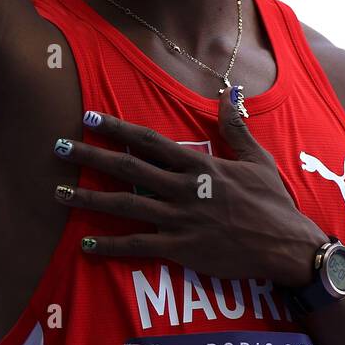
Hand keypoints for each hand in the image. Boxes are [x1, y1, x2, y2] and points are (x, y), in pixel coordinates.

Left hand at [53, 89, 328, 285]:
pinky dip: (110, 246)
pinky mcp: (181, 248)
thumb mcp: (258, 160)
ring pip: (125, 205)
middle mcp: (184, 188)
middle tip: (58, 147)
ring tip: (57, 193)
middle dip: (90, 157)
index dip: (117, 128)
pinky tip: (85, 245)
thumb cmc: (273, 203)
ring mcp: (180, 219)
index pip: (149, 141)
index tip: (90, 118)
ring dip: (89, 199)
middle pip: (128, 168)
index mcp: (199, 165)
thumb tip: (229, 96)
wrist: (286, 246)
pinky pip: (138, 246)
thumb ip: (236, 129)